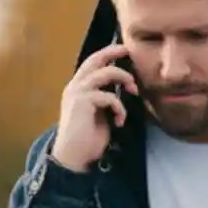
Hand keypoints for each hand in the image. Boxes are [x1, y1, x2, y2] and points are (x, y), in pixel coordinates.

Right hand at [51, 42, 138, 172]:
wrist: (73, 156)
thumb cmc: (88, 138)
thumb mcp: (100, 114)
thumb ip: (106, 98)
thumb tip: (124, 88)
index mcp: (78, 88)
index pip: (92, 63)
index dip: (108, 53)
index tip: (125, 50)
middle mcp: (75, 86)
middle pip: (95, 59)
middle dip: (113, 51)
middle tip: (129, 51)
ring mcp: (77, 93)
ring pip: (104, 73)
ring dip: (123, 78)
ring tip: (134, 90)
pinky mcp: (82, 103)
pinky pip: (108, 96)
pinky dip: (119, 107)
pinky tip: (120, 121)